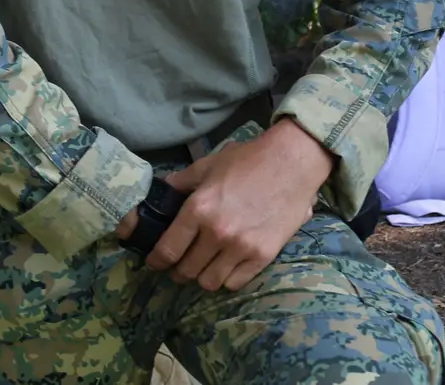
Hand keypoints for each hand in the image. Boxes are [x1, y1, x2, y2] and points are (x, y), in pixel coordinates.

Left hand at [139, 119, 334, 291]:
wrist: (290, 164)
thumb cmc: (246, 162)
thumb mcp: (205, 167)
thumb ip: (179, 183)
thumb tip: (159, 193)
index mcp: (198, 209)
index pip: (168, 249)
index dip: (157, 261)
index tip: (154, 263)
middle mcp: (217, 233)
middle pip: (187, 270)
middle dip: (177, 271)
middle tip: (177, 266)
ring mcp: (242, 247)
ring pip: (210, 282)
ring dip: (202, 277)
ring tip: (202, 268)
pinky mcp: (264, 256)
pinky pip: (236, 283)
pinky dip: (227, 279)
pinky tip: (225, 268)